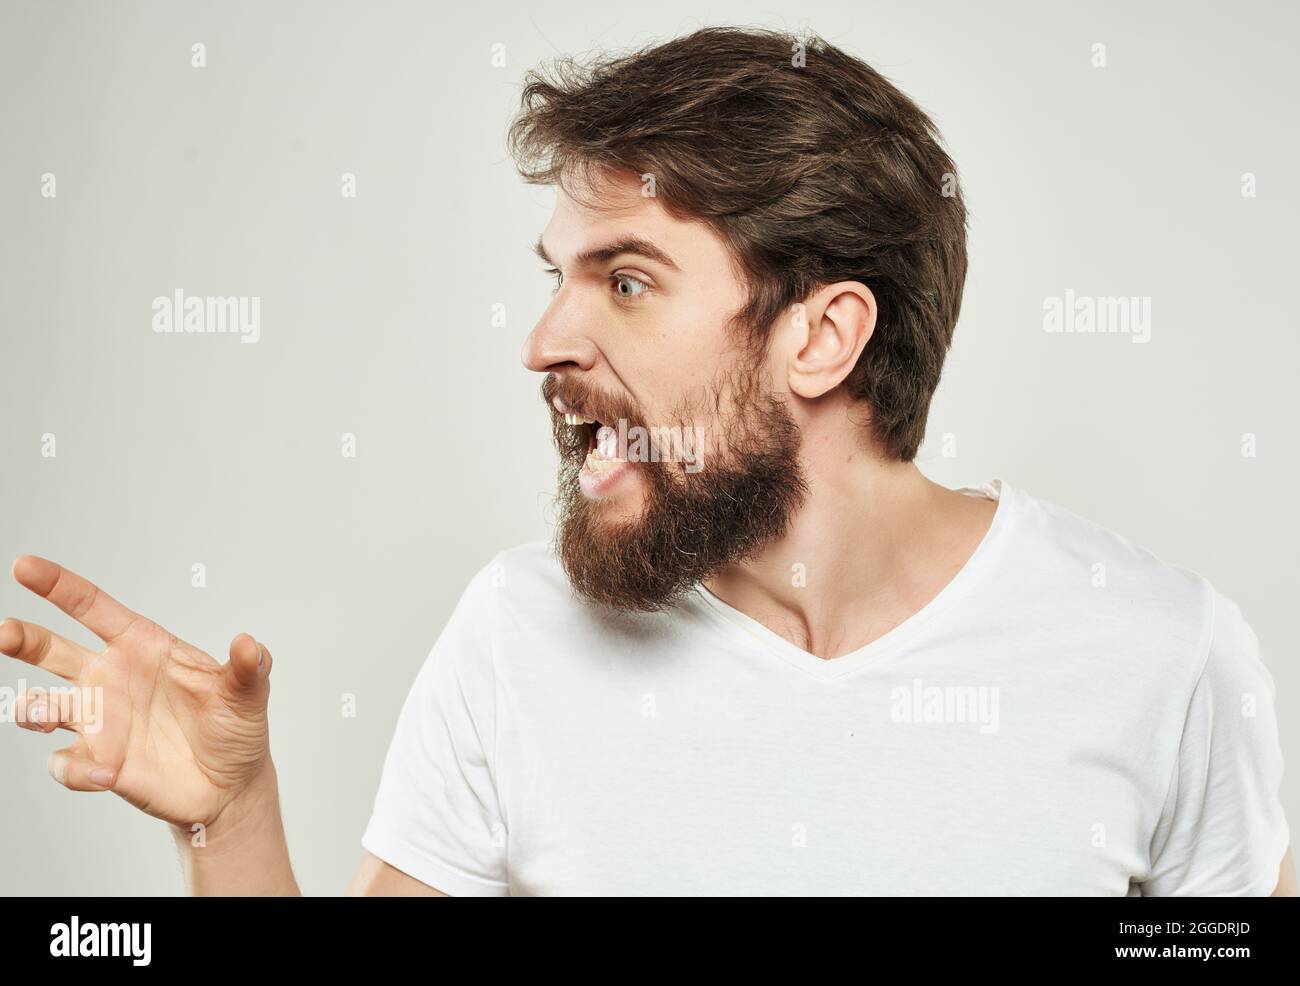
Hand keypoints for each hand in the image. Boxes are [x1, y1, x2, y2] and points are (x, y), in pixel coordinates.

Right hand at [2, 556, 274, 830]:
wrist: (231, 785)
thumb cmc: (235, 727)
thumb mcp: (249, 694)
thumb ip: (249, 667)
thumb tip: (250, 642)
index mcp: (142, 647)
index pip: (93, 608)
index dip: (58, 586)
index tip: (24, 566)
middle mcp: (111, 677)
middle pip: (50, 650)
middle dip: (22, 639)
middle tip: (4, 631)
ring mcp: (100, 720)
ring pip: (41, 707)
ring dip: (32, 710)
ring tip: (43, 715)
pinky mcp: (96, 762)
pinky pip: (65, 764)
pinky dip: (75, 770)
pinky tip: (104, 774)